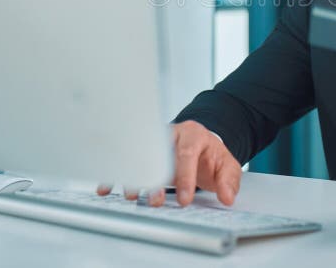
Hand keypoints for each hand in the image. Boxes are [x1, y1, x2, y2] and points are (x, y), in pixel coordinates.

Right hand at [96, 120, 241, 206]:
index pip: (187, 153)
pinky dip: (117, 172)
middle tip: (155, 201)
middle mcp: (171, 134)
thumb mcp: (227, 165)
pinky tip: (106, 186)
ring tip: (130, 195)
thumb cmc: (210, 156)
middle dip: (155, 178)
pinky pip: (127, 158)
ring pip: (140, 155)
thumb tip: (227, 197)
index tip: (185, 199)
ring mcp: (154, 141)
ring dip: (134, 176)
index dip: (185, 177)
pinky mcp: (142, 150)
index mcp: (194, 134)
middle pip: (159, 153)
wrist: (200, 144)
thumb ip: (229, 181)